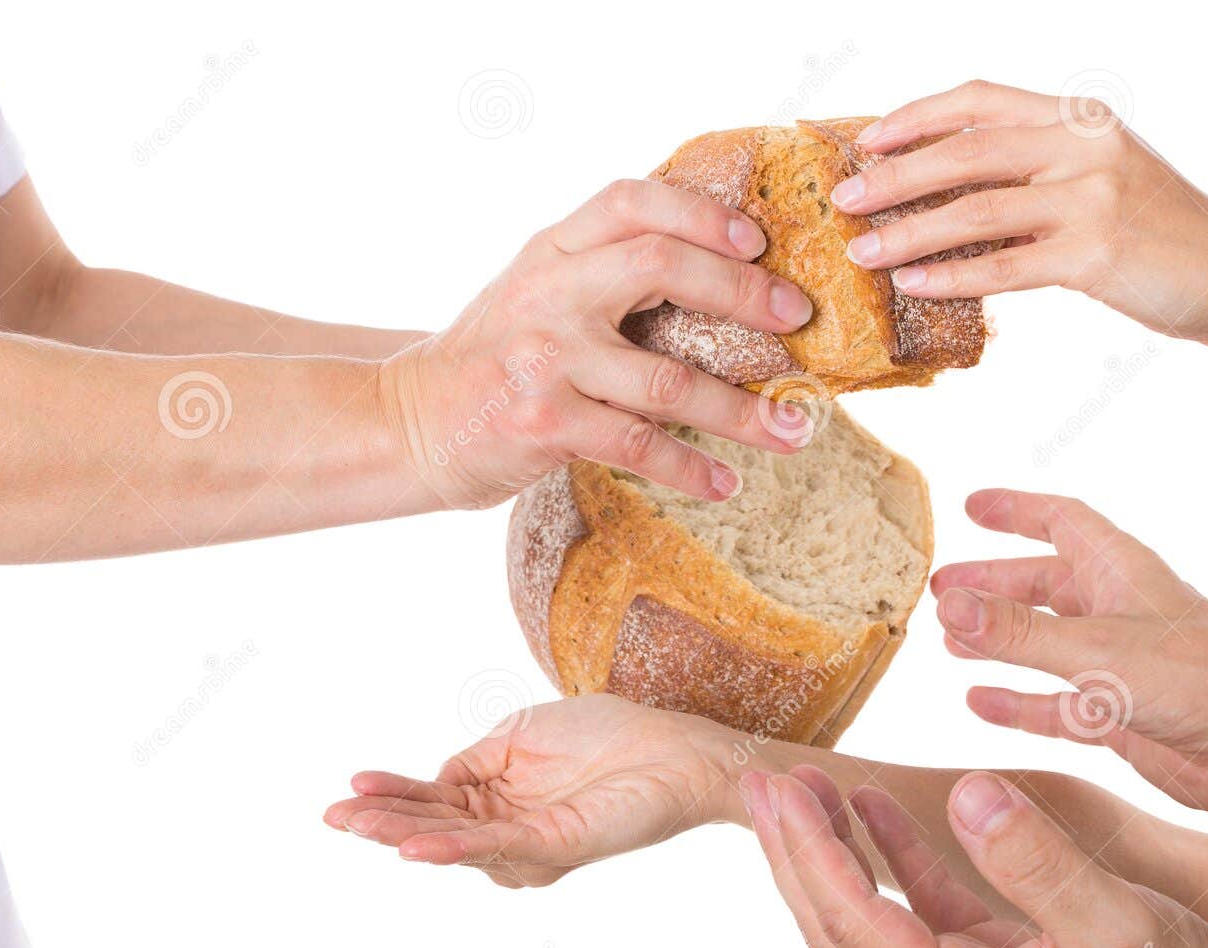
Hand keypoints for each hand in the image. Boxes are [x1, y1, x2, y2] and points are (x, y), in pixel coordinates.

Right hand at [322, 694, 741, 886]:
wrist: (672, 746)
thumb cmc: (609, 734)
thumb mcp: (522, 733)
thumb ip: (475, 759)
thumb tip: (432, 782)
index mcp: (500, 797)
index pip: (434, 799)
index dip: (392, 793)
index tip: (349, 785)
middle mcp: (509, 827)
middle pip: (434, 826)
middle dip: (382, 820)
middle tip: (333, 815)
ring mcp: (530, 842)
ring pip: (455, 842)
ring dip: (404, 833)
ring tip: (359, 824)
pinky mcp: (555, 847)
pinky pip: (496, 849)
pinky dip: (454, 848)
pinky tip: (415, 846)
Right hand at [382, 180, 816, 510]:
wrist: (409, 421)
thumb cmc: (493, 359)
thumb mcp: (535, 292)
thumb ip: (601, 273)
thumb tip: (720, 277)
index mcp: (551, 250)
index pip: (631, 202)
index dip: (701, 213)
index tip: (757, 241)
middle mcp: (548, 292)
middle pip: (660, 267)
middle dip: (742, 294)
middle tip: (798, 322)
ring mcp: (544, 358)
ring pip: (665, 379)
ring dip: (741, 411)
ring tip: (795, 430)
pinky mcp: (542, 423)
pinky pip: (637, 445)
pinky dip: (690, 468)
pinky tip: (724, 483)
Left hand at [744, 767, 1207, 947]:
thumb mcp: (1118, 926)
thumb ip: (1037, 866)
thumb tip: (968, 796)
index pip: (856, 924)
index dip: (810, 854)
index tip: (779, 791)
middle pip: (837, 924)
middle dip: (793, 851)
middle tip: (761, 781)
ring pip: (866, 914)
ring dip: (828, 849)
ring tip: (797, 785)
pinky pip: (917, 905)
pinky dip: (887, 855)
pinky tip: (868, 808)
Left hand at [831, 80, 1207, 353]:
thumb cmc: (1159, 235)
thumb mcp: (1102, 178)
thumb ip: (1038, 170)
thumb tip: (943, 189)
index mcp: (1080, 118)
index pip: (981, 100)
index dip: (917, 117)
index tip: (867, 140)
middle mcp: (1084, 146)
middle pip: (965, 152)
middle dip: (894, 176)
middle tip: (844, 199)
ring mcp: (1091, 198)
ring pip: (974, 211)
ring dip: (907, 232)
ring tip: (861, 251)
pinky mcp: (1094, 255)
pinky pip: (1002, 266)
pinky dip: (951, 275)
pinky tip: (914, 284)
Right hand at [928, 488, 1207, 815]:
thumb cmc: (1195, 680)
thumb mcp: (1090, 648)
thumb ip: (1015, 631)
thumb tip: (949, 605)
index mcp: (1121, 571)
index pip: (1062, 521)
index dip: (1016, 510)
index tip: (971, 507)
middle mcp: (1118, 611)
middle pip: (1045, 583)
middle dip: (994, 583)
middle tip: (942, 589)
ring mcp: (1118, 663)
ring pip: (1045, 642)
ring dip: (1000, 640)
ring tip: (950, 642)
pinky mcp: (1118, 714)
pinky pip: (1054, 702)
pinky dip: (1017, 701)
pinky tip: (980, 702)